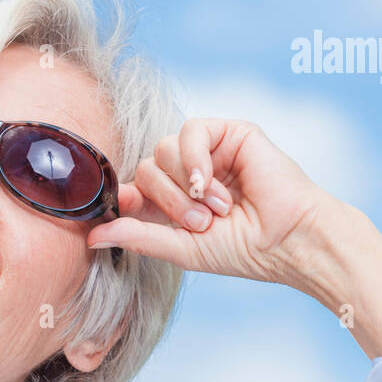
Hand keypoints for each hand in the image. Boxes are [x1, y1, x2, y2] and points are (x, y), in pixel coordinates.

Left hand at [88, 118, 341, 285]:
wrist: (290, 241)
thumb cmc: (243, 250)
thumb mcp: (180, 248)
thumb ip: (137, 237)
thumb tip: (91, 237)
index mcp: (174, 199)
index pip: (133, 186)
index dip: (125, 197)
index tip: (130, 211)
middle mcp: (187, 173)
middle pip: (145, 168)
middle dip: (167, 200)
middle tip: (201, 223)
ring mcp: (208, 152)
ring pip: (162, 149)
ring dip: (184, 185)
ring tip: (216, 209)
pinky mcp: (230, 133)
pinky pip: (189, 131)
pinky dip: (194, 159)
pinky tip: (212, 184)